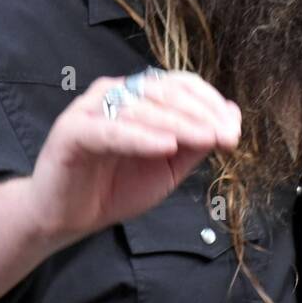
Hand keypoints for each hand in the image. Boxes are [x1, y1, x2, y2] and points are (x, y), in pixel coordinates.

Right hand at [27, 70, 241, 243]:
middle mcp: (114, 94)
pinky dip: (141, 137)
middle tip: (227, 136)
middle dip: (201, 114)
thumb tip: (233, 116)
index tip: (234, 130)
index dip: (209, 102)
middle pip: (164, 92)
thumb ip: (196, 142)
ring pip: (141, 108)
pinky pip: (111, 131)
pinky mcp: (71, 131)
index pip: (178, 85)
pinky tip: (166, 146)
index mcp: (137, 97)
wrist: (67, 218)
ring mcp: (90, 109)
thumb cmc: (114, 187)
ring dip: (178, 123)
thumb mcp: (167, 167)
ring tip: (206, 139)